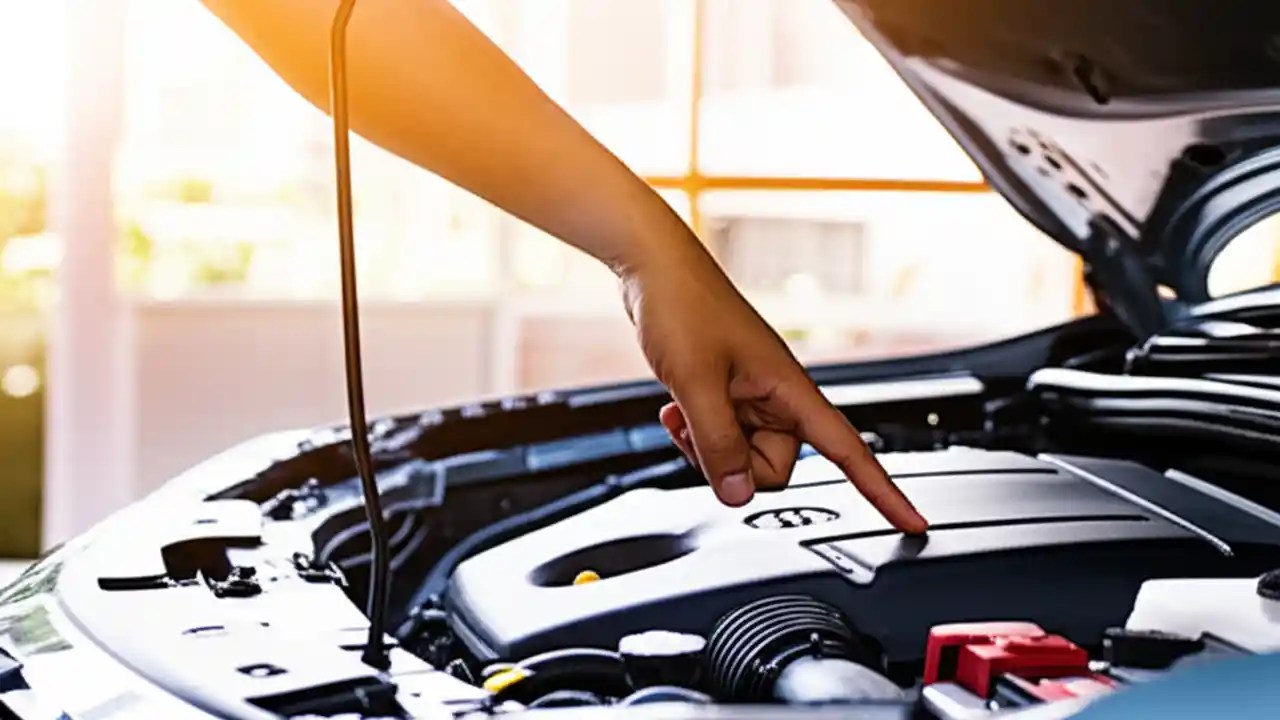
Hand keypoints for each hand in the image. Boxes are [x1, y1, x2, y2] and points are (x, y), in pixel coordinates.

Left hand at [622, 241, 927, 533]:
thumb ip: (719, 444)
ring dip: (706, 447)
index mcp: (791, 390)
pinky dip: (696, 434)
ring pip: (742, 460)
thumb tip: (738, 495)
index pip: (850, 452)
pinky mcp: (727, 396)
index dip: (884, 491)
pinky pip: (721, 440)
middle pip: (773, 469)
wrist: (657, 272)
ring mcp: (752, 399)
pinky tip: (675, 410)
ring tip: (681, 412)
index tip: (913, 523)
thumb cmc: (684, 308)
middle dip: (731, 464)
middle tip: (696, 428)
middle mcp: (779, 398)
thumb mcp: (697, 383)